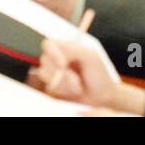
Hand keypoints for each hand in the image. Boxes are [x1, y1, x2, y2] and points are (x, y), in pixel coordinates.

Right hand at [28, 38, 144, 114]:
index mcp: (64, 50)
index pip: (47, 44)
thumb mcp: (89, 58)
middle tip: (78, 80)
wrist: (103, 101)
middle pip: (44, 60)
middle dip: (62, 72)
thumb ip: (71, 48)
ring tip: (77, 88)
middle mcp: (54, 63)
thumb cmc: (99, 77)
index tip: (65, 61)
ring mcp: (50, 78)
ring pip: (43, 75)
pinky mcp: (47, 93)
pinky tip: (70, 94)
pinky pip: (41, 89)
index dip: (54, 53)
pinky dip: (58, 91)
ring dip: (62, 84)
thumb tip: (50, 45)